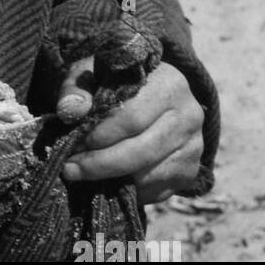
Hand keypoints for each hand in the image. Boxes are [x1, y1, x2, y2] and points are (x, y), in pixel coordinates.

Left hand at [57, 59, 203, 203]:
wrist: (153, 95)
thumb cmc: (116, 83)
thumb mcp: (92, 73)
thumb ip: (77, 89)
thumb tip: (70, 110)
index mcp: (168, 83)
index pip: (131, 117)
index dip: (99, 134)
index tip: (73, 144)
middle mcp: (188, 115)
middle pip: (141, 150)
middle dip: (100, 163)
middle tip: (71, 168)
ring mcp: (194, 146)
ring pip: (148, 174)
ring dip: (112, 179)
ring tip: (84, 174)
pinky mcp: (190, 170)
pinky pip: (157, 190)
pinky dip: (130, 190)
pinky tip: (109, 181)